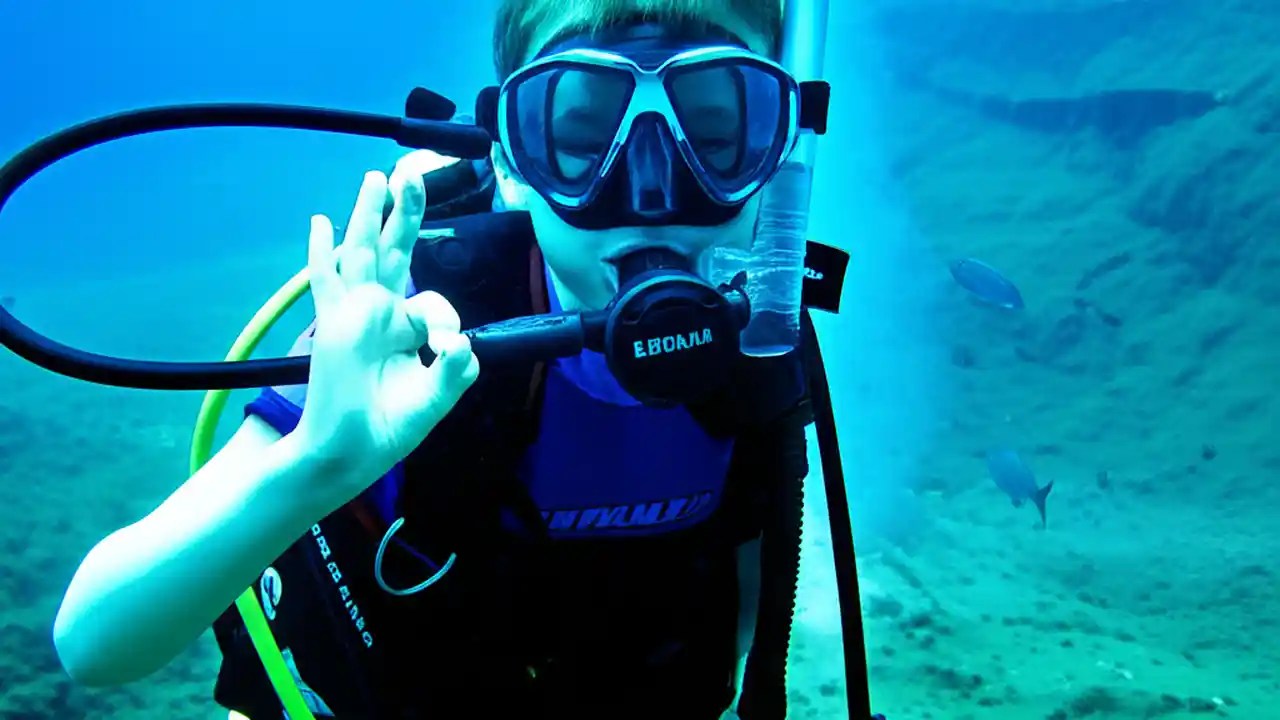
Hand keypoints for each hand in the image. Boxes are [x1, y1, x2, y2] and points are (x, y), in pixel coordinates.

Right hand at [295, 164, 478, 493]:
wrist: (348, 450)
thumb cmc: (388, 427)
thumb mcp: (434, 399)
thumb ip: (454, 372)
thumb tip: (463, 344)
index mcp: (409, 329)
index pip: (432, 302)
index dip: (445, 318)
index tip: (449, 344)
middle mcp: (383, 313)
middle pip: (395, 252)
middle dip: (404, 214)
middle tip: (412, 174)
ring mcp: (355, 313)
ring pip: (362, 252)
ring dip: (368, 214)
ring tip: (376, 177)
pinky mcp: (332, 322)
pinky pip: (325, 280)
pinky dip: (322, 251)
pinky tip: (322, 221)